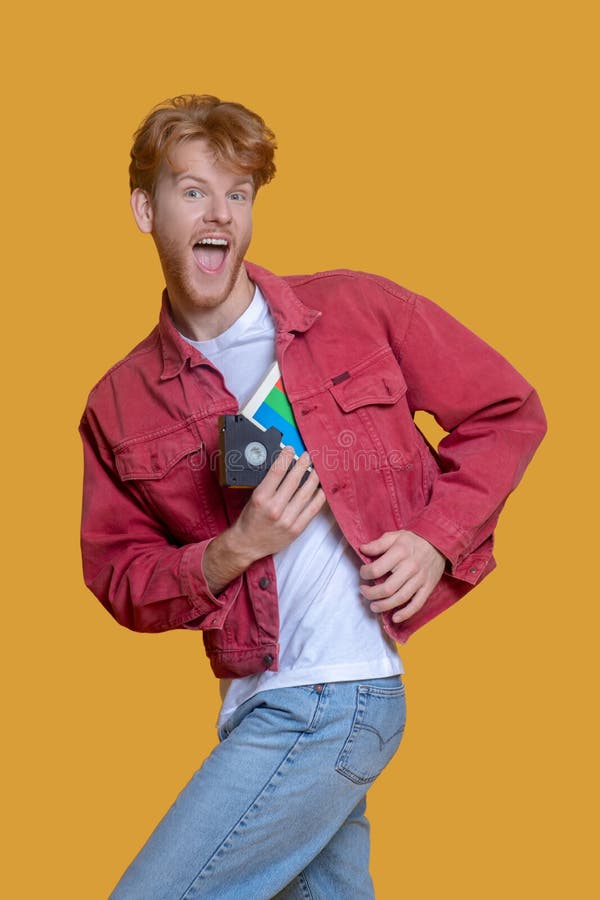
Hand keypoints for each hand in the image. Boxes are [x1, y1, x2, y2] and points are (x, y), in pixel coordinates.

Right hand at [203, 447, 324, 593]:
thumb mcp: (253, 498)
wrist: (247, 545)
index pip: (277, 471)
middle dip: (303, 464)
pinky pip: (312, 509)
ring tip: (316, 470)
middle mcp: (275, 508)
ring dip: (313, 478)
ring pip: (306, 493)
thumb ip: (268, 484)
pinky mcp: (296, 529)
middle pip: (294, 480)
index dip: (286, 457)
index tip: (291, 449)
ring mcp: (287, 520)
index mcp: (261, 498)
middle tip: (308, 456)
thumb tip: (283, 467)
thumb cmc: (249, 520)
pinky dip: (318, 497)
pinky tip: (320, 489)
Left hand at [359, 530, 445, 622]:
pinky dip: (406, 613)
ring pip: (400, 598)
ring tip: (373, 606)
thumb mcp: (395, 536)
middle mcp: (410, 567)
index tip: (363, 573)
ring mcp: (420, 579)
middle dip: (371, 594)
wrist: (440, 543)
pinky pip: (417, 604)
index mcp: (400, 552)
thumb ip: (378, 544)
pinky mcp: (428, 587)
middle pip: (387, 588)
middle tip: (364, 592)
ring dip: (384, 606)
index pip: (377, 569)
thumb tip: (362, 549)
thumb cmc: (413, 540)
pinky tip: (395, 618)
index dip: (365, 574)